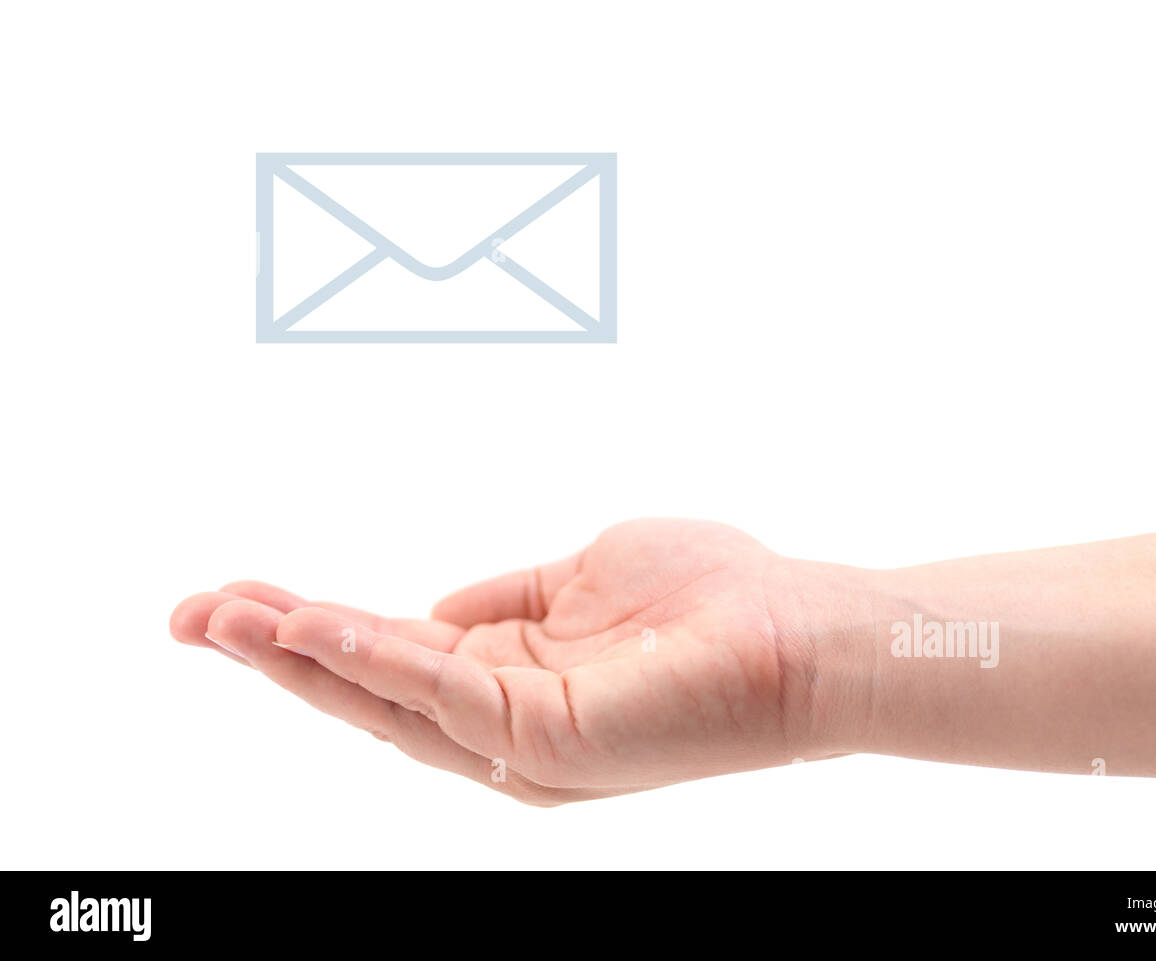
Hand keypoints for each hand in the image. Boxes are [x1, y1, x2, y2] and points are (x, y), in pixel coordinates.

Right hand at [169, 519, 873, 803]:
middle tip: (188, 615)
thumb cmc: (710, 598)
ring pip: (385, 702)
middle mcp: (507, 728)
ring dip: (297, 657)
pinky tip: (308, 620)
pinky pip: (439, 691)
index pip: (395, 660)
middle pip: (369, 693)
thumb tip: (433, 604)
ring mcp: (525, 743)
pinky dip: (368, 653)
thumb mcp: (580, 578)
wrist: (801, 632)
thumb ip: (504, 599)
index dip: (315, 630)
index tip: (241, 594)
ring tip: (218, 617)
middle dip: (275, 653)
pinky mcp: (548, 739)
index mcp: (515, 688)